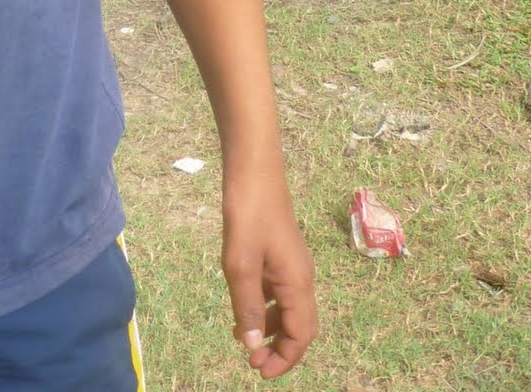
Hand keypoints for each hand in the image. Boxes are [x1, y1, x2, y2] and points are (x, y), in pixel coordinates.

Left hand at [223, 176, 317, 378]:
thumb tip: (252, 345)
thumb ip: (246, 306)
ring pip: (289, 309)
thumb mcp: (240, 265)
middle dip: (280, 349)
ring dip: (270, 328)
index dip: (284, 359)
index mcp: (298, 285)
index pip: (300, 336)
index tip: (260, 371)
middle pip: (299, 326)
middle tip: (253, 362)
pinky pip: (279, 291)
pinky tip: (244, 307)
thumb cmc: (248, 216)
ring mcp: (293, 265)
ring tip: (244, 339)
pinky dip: (265, 306)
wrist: (254, 172)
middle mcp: (302, 278)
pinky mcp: (282, 254)